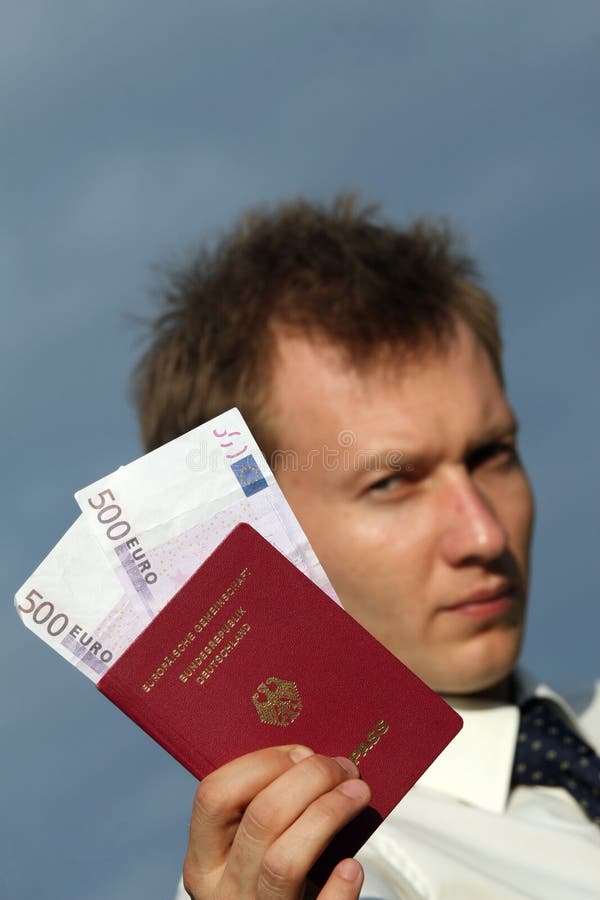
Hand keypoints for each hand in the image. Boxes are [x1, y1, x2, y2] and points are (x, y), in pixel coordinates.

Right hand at [182, 744, 371, 898]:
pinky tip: (352, 866)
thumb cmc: (275, 879)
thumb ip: (264, 808)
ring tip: (358, 795)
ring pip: (284, 860)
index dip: (262, 763)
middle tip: (343, 768)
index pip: (215, 795)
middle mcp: (223, 892)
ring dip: (328, 815)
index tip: (302, 753)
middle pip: (260, 818)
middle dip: (309, 779)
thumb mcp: (249, 849)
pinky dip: (339, 887)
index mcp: (204, 861)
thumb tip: (307, 758)